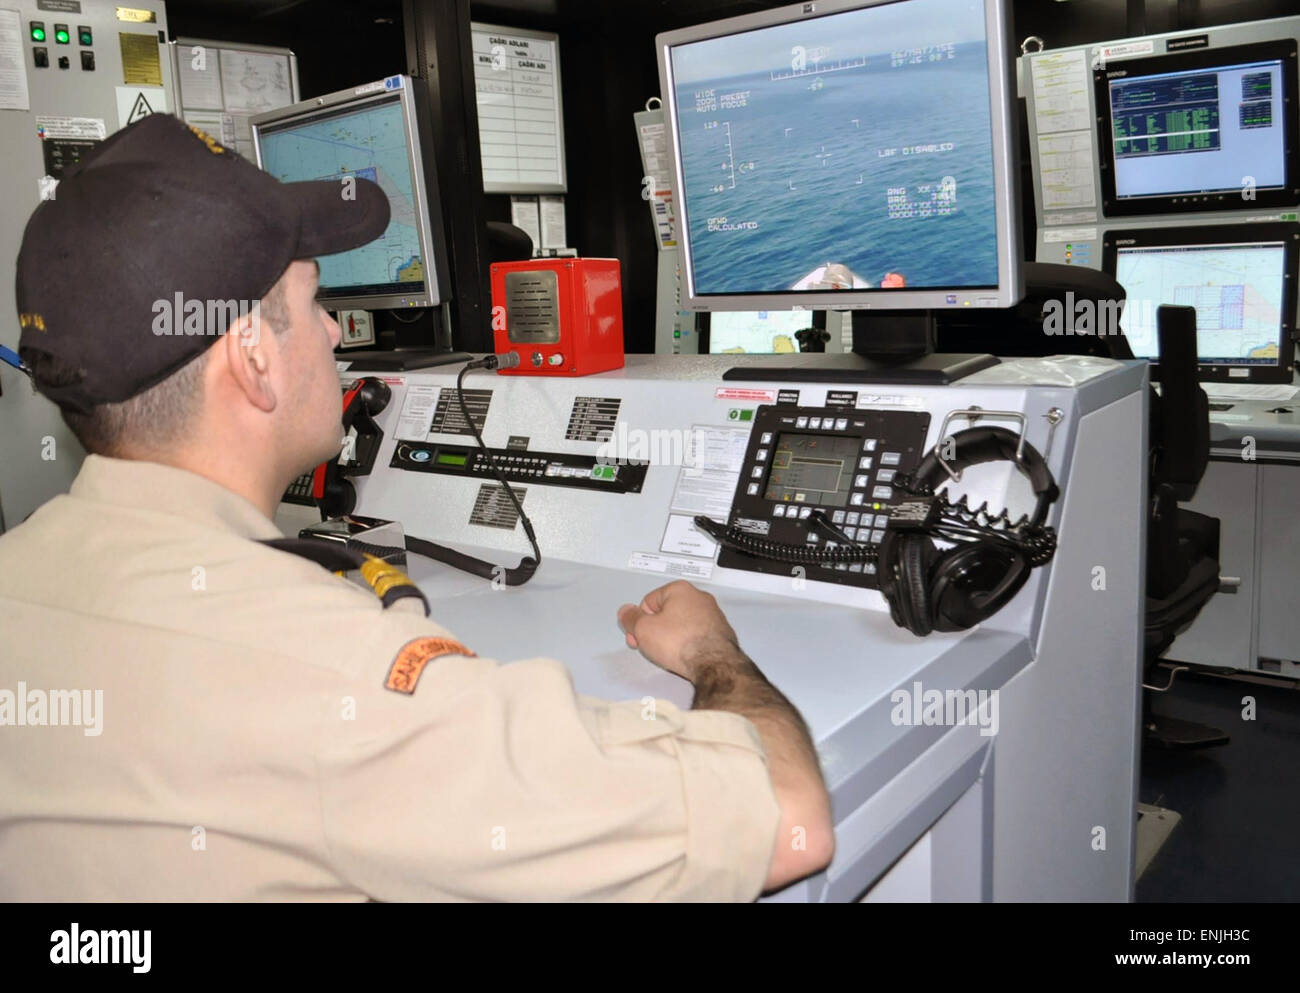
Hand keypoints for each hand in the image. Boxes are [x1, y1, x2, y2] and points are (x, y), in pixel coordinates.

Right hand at [616, 580, 740, 681]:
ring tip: (670, 653)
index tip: (639, 635)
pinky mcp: (720, 632)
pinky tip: (685, 656)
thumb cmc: (682, 643)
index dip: (639, 621)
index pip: (648, 602)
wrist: (713, 664)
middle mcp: (699, 598)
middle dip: (655, 630)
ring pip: (681, 625)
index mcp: (679, 589)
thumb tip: (626, 612)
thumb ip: (630, 618)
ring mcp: (712, 615)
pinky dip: (687, 644)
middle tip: (651, 646)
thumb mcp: (643, 630)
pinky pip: (695, 636)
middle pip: (666, 613)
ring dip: (671, 638)